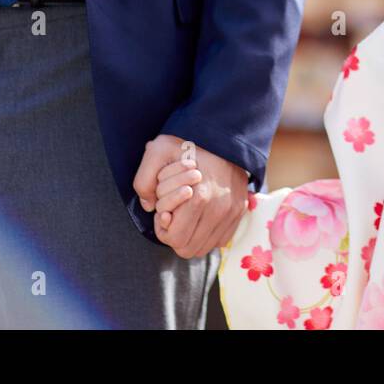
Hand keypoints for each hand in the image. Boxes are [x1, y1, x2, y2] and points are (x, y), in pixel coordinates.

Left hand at [133, 135, 247, 258]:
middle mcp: (219, 208)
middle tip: (173, 215)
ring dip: (192, 236)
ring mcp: (232, 211)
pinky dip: (208, 233)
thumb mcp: (157, 151)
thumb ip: (144, 181)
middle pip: (189, 249)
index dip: (162, 229)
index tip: (163, 212)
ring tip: (187, 215)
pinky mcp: (240, 210)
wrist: (223, 135)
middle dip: (175, 235)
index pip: (174, 239)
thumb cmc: (187, 144)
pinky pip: (221, 239)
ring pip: (206, 247)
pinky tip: (201, 215)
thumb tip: (149, 207)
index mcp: (198, 197)